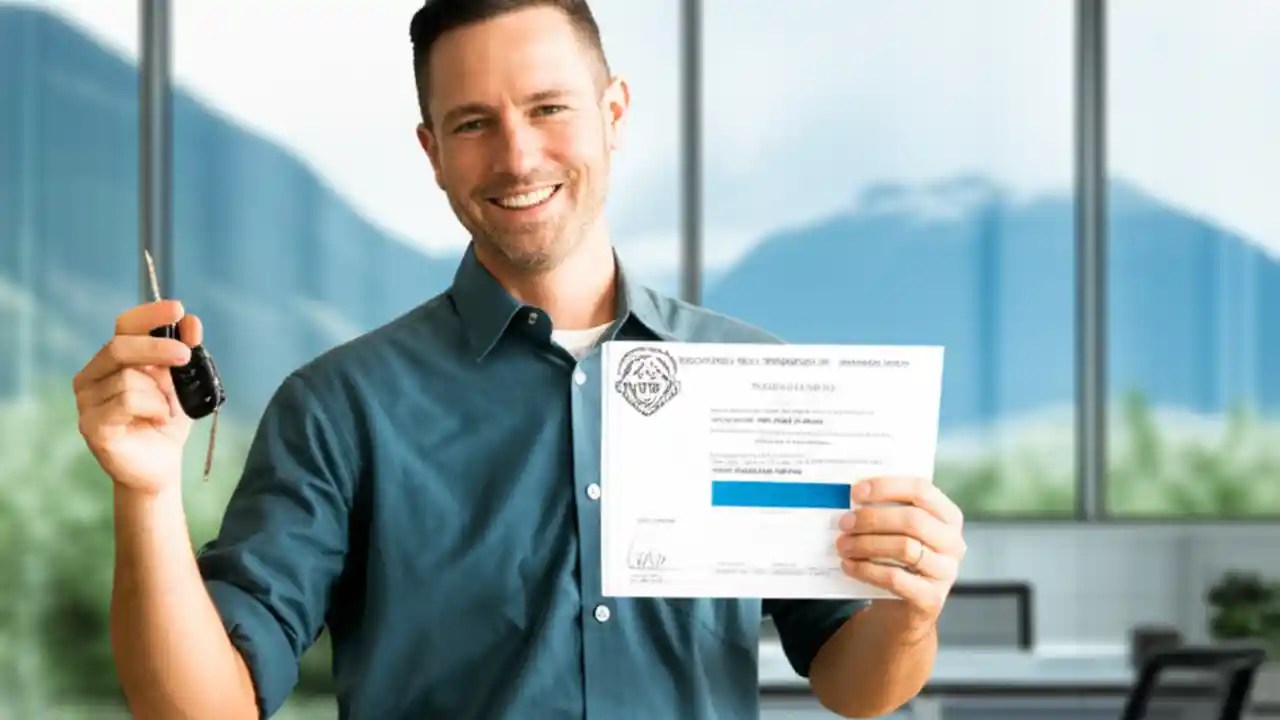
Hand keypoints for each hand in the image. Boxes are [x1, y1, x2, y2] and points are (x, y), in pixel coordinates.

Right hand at [73, 300, 202, 495]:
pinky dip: (152, 408)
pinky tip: (158, 419)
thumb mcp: (182, 383)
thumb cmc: (166, 421)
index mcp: (113, 360)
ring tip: (165, 411)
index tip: (177, 309)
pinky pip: (125, 402)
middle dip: (158, 348)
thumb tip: (192, 323)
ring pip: (128, 379)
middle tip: (185, 356)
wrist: (161, 465)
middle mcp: (93, 376)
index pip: (124, 326)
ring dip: (160, 394)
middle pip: (120, 346)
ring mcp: (87, 401)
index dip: (149, 315)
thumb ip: (185, 352)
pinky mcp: (91, 425)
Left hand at [835, 476, 966, 628]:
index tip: (856, 492)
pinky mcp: (931, 598)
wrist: (905, 607)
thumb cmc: (899, 559)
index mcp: (948, 517)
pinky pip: (895, 578)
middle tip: (844, 522)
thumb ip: (886, 512)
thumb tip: (849, 499)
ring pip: (905, 548)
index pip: (921, 490)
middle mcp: (953, 543)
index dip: (886, 488)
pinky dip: (867, 570)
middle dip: (873, 519)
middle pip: (913, 520)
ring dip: (866, 544)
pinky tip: (849, 565)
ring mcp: (945, 572)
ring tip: (843, 545)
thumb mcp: (900, 532)